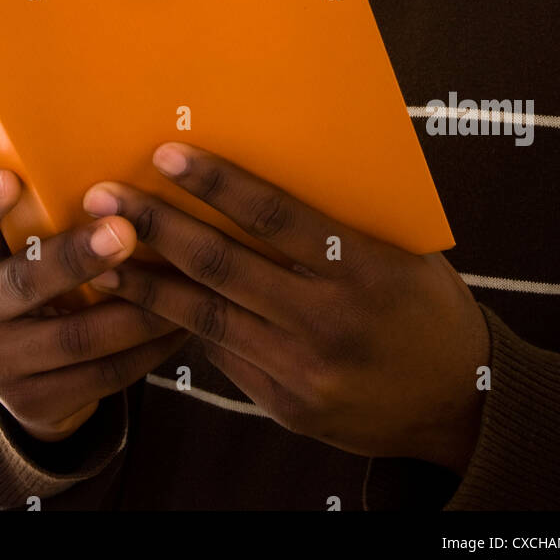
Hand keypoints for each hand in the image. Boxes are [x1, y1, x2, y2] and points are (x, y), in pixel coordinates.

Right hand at [0, 170, 189, 442]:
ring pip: (75, 336)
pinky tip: (182, 326)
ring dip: (136, 309)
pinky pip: (101, 375)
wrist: (32, 373)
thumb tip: (138, 160)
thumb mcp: (36, 244)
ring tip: (183, 282)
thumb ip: (58, 211)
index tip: (8, 179)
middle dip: (77, 258)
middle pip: (24, 282)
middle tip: (124, 231)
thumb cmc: (51, 278)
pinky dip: (147, 350)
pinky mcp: (33, 403)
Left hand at [82, 144, 489, 473]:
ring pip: (207, 317)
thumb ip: (337, 222)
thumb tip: (262, 173)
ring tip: (99, 254)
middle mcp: (327, 322)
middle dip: (156, 227)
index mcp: (361, 269)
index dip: (216, 184)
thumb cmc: (428, 306)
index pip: (274, 217)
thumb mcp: (400, 250)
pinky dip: (185, 324)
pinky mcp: (286, 405)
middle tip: (104, 197)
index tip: (165, 154)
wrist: (460, 403)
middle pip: (223, 266)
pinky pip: (225, 355)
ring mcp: (303, 371)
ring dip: (147, 282)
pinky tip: (147, 300)